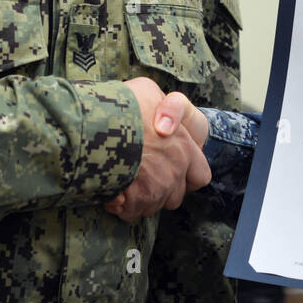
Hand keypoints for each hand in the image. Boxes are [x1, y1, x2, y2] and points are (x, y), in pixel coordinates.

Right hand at [104, 78, 210, 222]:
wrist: (102, 121)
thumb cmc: (127, 103)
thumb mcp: (147, 91)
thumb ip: (159, 108)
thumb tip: (157, 117)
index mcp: (184, 147)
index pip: (200, 175)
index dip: (188, 176)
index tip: (172, 170)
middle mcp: (174, 171)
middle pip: (174, 197)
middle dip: (160, 192)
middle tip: (141, 180)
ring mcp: (155, 188)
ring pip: (150, 206)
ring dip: (138, 200)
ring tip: (121, 184)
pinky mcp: (133, 200)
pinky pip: (128, 211)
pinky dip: (119, 206)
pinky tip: (109, 193)